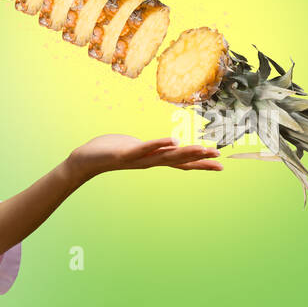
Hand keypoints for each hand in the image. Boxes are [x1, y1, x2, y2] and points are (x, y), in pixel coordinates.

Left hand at [67, 134, 222, 183]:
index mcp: (154, 159)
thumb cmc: (112, 151)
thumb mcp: (138, 148)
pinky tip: (172, 142)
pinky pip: (145, 149)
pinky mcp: (126, 154)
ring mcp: (138, 159)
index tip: (221, 165)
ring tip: (202, 149)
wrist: (86, 160)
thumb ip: (152, 148)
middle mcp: (149, 162)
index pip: (181, 162)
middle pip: (179, 160)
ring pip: (165, 156)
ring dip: (184, 152)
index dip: (201, 163)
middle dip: (199, 158)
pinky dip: (158, 145)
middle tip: (219, 157)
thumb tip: (162, 146)